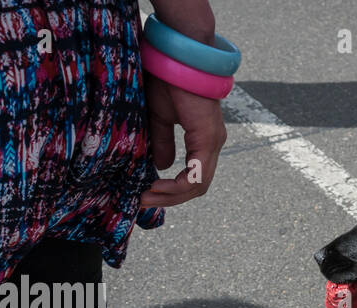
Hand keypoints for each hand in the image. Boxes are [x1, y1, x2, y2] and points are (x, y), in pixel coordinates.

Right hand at [139, 75, 226, 207]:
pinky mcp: (208, 138)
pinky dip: (179, 185)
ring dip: (172, 195)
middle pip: (197, 186)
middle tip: (144, 201)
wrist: (175, 57)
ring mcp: (213, 142)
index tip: (147, 192)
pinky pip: (197, 174)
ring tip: (148, 196)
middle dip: (170, 198)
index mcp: (203, 140)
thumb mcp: (158, 118)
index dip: (172, 190)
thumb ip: (161, 142)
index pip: (194, 177)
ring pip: (199, 185)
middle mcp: (212, 144)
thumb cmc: (166, 80)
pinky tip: (159, 185)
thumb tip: (161, 167)